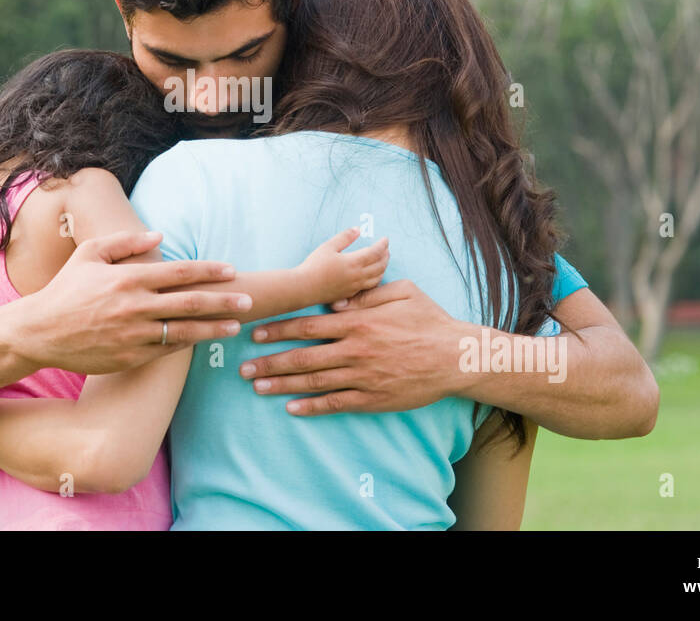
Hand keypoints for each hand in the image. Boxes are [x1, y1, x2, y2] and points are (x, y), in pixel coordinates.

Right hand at [8, 230, 250, 374]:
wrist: (39, 332)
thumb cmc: (66, 289)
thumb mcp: (90, 254)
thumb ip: (126, 243)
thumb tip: (160, 237)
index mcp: (128, 278)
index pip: (180, 272)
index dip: (209, 271)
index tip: (231, 271)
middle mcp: (135, 306)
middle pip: (191, 302)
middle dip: (224, 301)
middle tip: (249, 301)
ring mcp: (134, 335)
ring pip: (185, 331)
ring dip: (214, 329)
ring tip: (237, 327)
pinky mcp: (129, 358)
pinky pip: (166, 350)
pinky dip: (187, 343)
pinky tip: (202, 339)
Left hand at [237, 279, 474, 414]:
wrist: (456, 357)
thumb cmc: (429, 319)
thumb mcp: (401, 291)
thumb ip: (365, 294)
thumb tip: (334, 299)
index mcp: (357, 321)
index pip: (308, 324)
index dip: (279, 329)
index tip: (255, 332)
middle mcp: (354, 349)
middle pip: (303, 356)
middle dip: (269, 361)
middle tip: (243, 367)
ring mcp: (362, 376)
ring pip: (314, 382)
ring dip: (282, 384)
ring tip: (257, 387)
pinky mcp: (372, 398)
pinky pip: (336, 403)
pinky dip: (312, 406)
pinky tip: (291, 408)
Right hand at [295, 228, 388, 302]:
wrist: (304, 288)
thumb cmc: (314, 266)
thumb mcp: (328, 246)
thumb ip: (345, 237)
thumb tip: (358, 229)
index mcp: (353, 262)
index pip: (375, 252)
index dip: (383, 245)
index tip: (385, 239)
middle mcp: (357, 276)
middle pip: (380, 265)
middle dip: (386, 256)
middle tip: (386, 248)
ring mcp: (355, 286)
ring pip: (377, 278)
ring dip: (383, 268)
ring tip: (383, 261)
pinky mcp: (350, 293)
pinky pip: (369, 286)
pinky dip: (376, 278)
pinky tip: (373, 275)